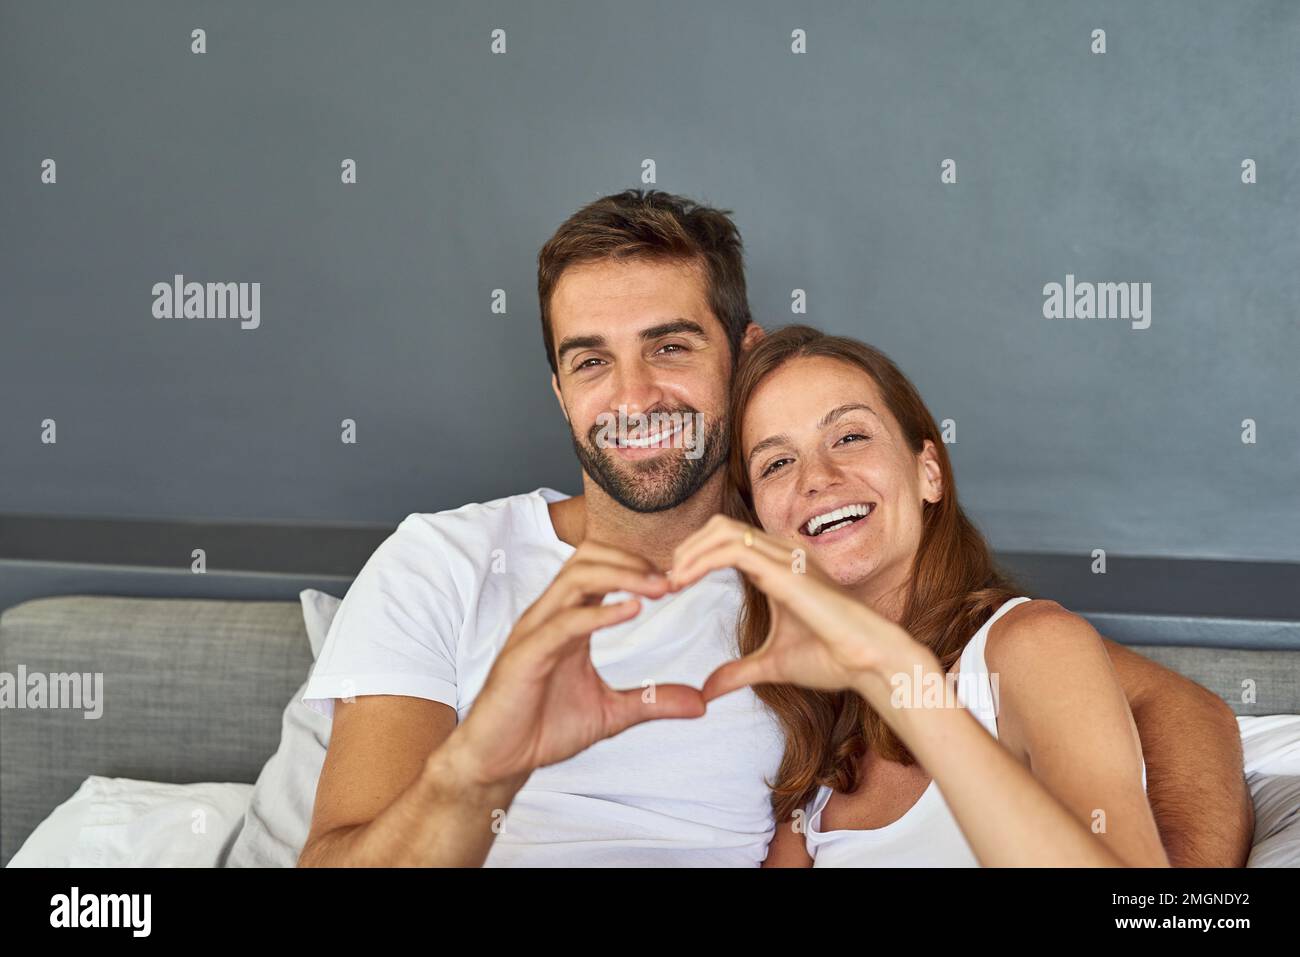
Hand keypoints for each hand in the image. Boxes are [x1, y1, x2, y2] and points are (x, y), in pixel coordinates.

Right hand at [449, 541, 706, 788]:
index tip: (680, 578)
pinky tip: (632, 610)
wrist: (499, 760)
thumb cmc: (543, 728)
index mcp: (569, 621)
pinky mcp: (526, 655)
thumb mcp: (612, 713)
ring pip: (575, 579)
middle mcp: (550, 617)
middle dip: (633, 560)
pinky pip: (564, 622)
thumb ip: (653, 701)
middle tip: (676, 576)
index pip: (601, 570)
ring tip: (661, 587)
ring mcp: (536, 632)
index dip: (640, 566)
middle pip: (588, 560)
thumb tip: (702, 704)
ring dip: (622, 576)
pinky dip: (599, 612)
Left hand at [669, 515, 923, 703]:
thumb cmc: (832, 659)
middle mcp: (781, 555)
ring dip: (688, 552)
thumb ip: (738, 672)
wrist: (869, 664)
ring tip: (670, 582)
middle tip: (665, 582)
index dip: (693, 557)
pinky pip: (733, 550)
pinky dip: (701, 561)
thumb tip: (707, 691)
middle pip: (718, 527)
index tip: (671, 587)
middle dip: (685, 549)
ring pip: (722, 531)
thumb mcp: (771, 665)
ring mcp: (785, 559)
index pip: (725, 541)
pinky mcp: (787, 572)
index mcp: (777, 568)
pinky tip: (683, 583)